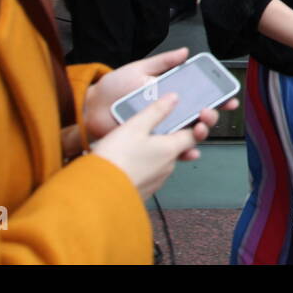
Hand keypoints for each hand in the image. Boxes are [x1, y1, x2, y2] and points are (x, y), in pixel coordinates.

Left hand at [83, 46, 237, 145]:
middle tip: (208, 111)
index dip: (218, 97)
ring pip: (190, 135)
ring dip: (201, 132)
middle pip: (200, 117)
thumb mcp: (140, 68)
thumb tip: (185, 52)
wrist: (91, 106)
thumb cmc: (114, 87)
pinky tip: (190, 151)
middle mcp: (171, 113)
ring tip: (200, 127)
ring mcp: (162, 130)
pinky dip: (184, 153)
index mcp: (171, 95)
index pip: (201, 96)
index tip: (228, 96)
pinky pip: (172, 152)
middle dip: (212, 115)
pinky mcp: (151, 145)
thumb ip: (163, 62)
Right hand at [90, 94, 208, 199]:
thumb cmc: (115, 160)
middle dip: (175, 135)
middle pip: (180, 147)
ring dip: (158, 149)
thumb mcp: (135, 126)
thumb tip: (174, 99)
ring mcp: (156, 180)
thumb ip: (156, 111)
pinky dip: (147, 162)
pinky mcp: (143, 189)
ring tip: (143, 139)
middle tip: (164, 125)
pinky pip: (151, 172)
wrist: (95, 194)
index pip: (194, 134)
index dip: (197, 123)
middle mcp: (168, 167)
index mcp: (170, 149)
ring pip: (164, 160)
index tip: (196, 113)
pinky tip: (132, 157)